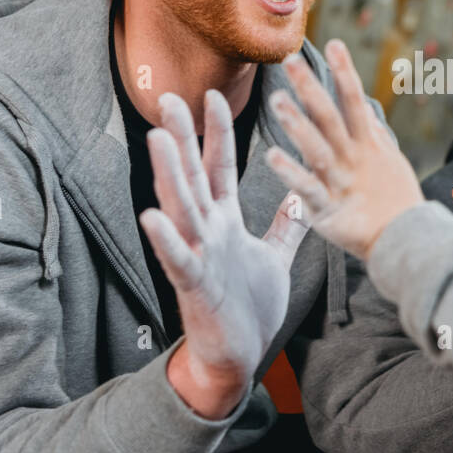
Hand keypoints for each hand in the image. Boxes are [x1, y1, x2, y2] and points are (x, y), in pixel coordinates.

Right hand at [140, 90, 309, 417]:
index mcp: (225, 222)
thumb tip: (301, 199)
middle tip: (168, 96)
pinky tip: (151, 216)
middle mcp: (206, 231)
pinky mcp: (194, 284)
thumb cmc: (250, 306)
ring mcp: (198, 255)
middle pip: (191, 175)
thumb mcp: (275, 258)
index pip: (219, 167)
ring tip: (159, 139)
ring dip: (169, 174)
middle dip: (181, 136)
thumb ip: (285, 227)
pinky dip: (165, 238)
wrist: (238, 356)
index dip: (216, 132)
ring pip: (181, 207)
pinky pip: (178, 258)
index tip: (215, 95)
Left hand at [263, 40, 424, 262]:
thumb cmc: (398, 202)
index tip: (333, 43)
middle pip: (330, 117)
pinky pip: (308, 189)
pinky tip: (271, 155)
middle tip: (288, 60)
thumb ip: (374, 133)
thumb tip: (365, 107)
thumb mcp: (390, 161)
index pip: (354, 101)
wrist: (408, 243)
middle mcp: (353, 158)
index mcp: (368, 146)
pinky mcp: (329, 210)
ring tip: (276, 101)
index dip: (345, 72)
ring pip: (316, 147)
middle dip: (310, 87)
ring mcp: (341, 183)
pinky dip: (290, 173)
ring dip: (296, 124)